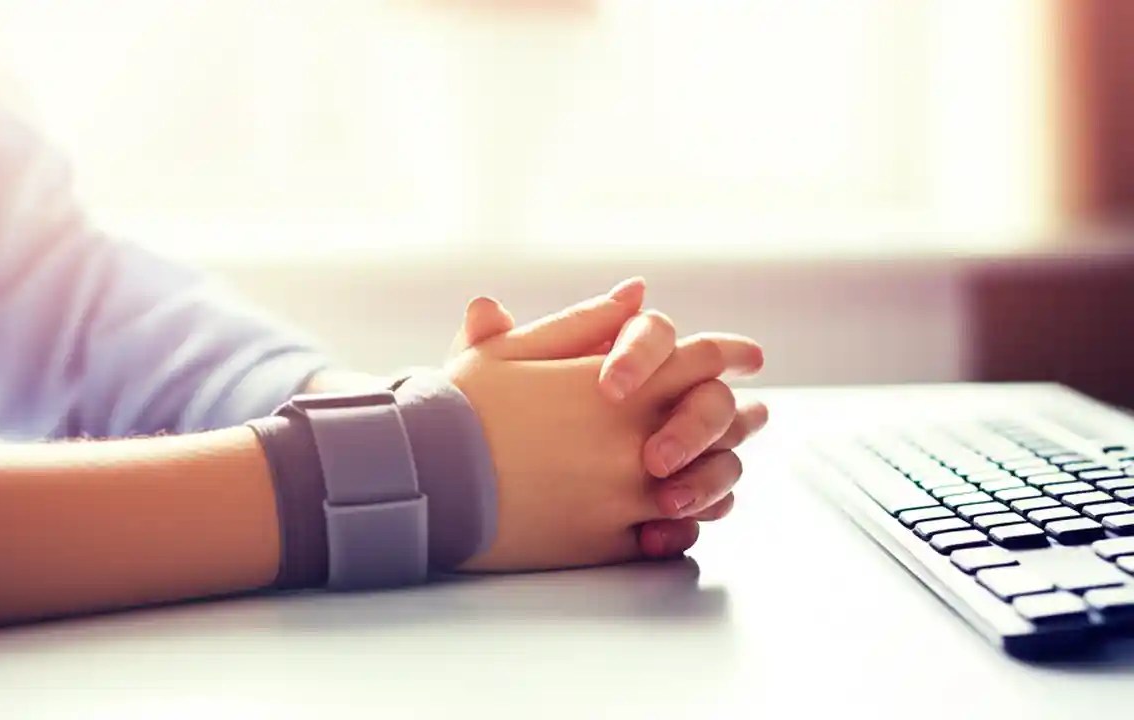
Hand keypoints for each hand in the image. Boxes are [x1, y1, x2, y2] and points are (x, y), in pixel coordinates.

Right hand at [450, 279, 766, 558]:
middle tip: (754, 416)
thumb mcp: (511, 350)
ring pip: (709, 485)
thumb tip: (636, 292)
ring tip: (725, 469)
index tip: (750, 357)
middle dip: (741, 415)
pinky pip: (673, 536)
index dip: (732, 353)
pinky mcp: (609, 541)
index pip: (701, 360)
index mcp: (616, 384)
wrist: (424, 479)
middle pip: (720, 424)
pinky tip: (685, 515)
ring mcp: (627, 495)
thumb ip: (583, 322)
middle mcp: (635, 439)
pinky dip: (687, 524)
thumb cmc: (460, 408)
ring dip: (723, 472)